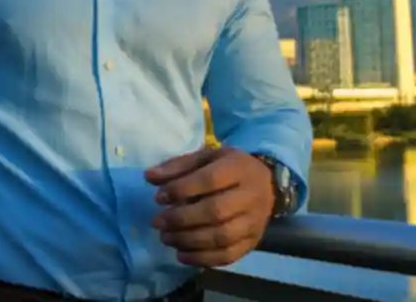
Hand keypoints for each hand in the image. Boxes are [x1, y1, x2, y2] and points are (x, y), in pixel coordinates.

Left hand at [143, 147, 273, 267]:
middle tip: (157, 222)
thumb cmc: (229, 168)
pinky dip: (203, 259)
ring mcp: (255, 222)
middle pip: (216, 212)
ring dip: (189, 241)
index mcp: (238, 169)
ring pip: (222, 237)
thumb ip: (178, 166)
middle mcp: (251, 196)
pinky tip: (181, 255)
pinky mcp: (253, 242)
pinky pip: (229, 256)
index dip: (181, 189)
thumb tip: (149, 177)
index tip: (158, 198)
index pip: (209, 180)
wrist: (266, 184)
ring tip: (166, 238)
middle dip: (181, 219)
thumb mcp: (206, 157)